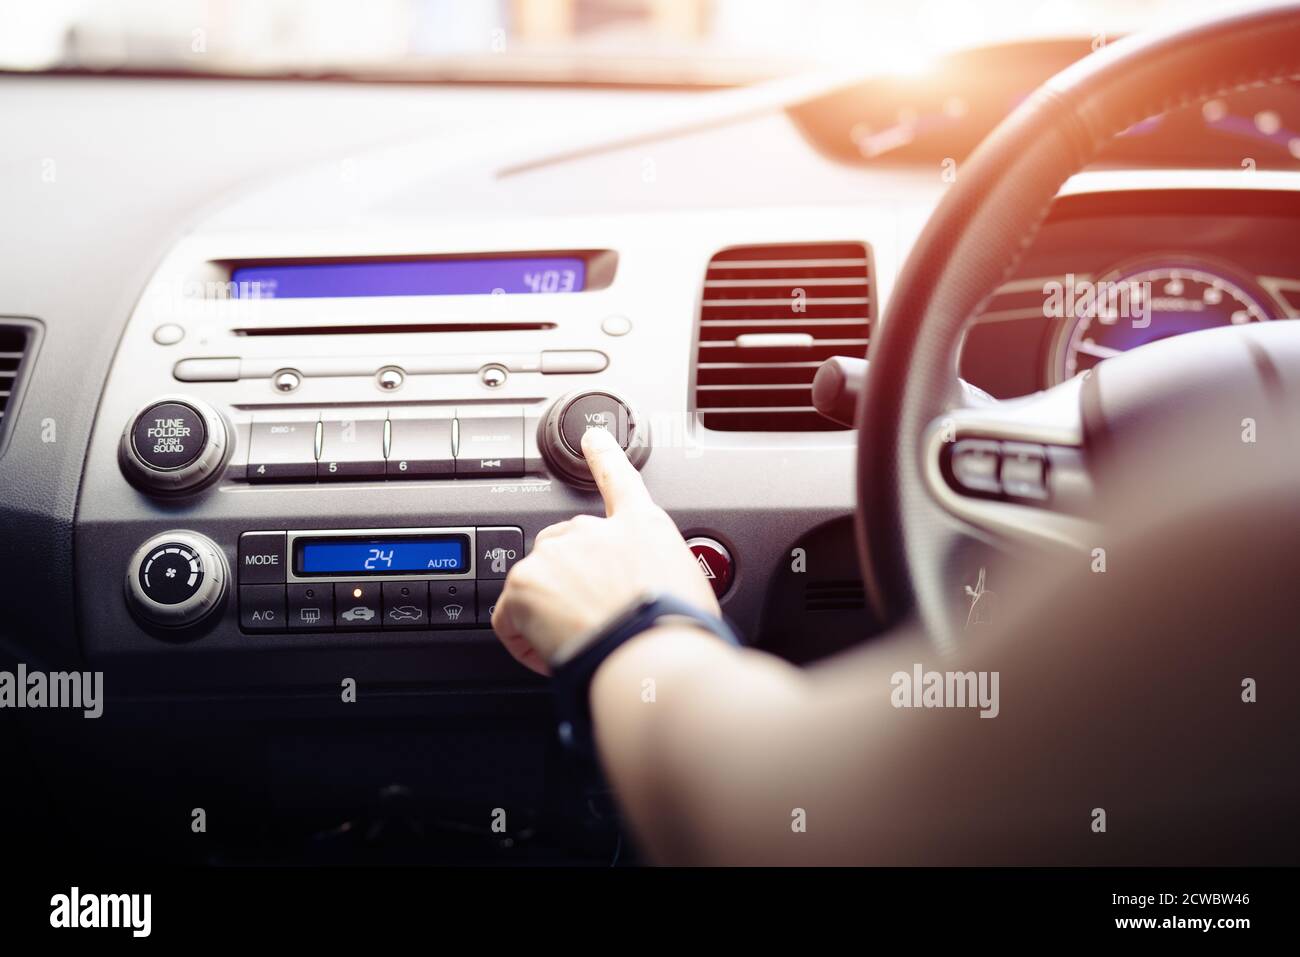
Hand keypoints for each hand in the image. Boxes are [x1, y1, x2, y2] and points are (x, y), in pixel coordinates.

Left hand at [491, 425, 720, 674]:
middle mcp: (594, 530)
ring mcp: (555, 554)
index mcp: (641, 526)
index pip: (618, 478)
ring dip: (551, 613)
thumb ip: (660, 578)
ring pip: (538, 585)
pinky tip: (552, 653)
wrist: (652, 655)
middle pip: (565, 548)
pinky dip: (525, 640)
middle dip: (571, 583)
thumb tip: (648, 600)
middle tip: (594, 620)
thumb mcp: (689, 588)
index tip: (592, 437)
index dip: (603, 456)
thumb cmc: (676, 630)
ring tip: (582, 642)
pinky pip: (511, 619)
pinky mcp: (524, 584)